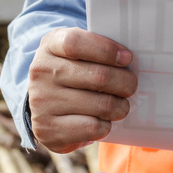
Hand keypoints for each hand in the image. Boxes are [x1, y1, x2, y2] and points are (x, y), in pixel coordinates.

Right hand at [27, 28, 136, 152]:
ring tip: (120, 105)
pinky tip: (102, 121)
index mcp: (50, 45)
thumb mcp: (75, 53)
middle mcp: (41, 72)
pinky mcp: (48, 129)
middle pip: (98, 76)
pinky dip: (105, 126)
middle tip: (130, 86)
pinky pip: (92, 127)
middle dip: (125, 82)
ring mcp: (42, 102)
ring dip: (120, 107)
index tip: (126, 58)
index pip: (75, 43)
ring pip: (101, 104)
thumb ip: (97, 49)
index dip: (106, 50)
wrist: (42, 109)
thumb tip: (127, 58)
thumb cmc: (70, 74)